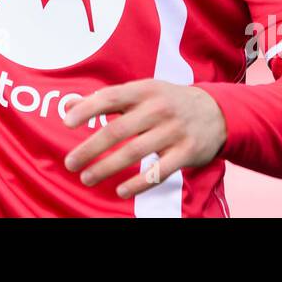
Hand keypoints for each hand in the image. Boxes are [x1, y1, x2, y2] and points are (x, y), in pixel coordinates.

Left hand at [62, 80, 226, 198]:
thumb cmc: (167, 101)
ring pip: (134, 153)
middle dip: (90, 148)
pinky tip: (120, 190)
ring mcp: (173, 131)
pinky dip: (138, 183)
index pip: (110, 97)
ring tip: (87, 177)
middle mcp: (158, 109)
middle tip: (70, 162)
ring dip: (107, 168)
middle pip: (118, 130)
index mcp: (144, 90)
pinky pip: (158, 172)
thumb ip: (106, 100)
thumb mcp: (141, 92)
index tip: (66, 123)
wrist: (215, 111)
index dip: (87, 109)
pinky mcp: (186, 152)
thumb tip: (68, 107)